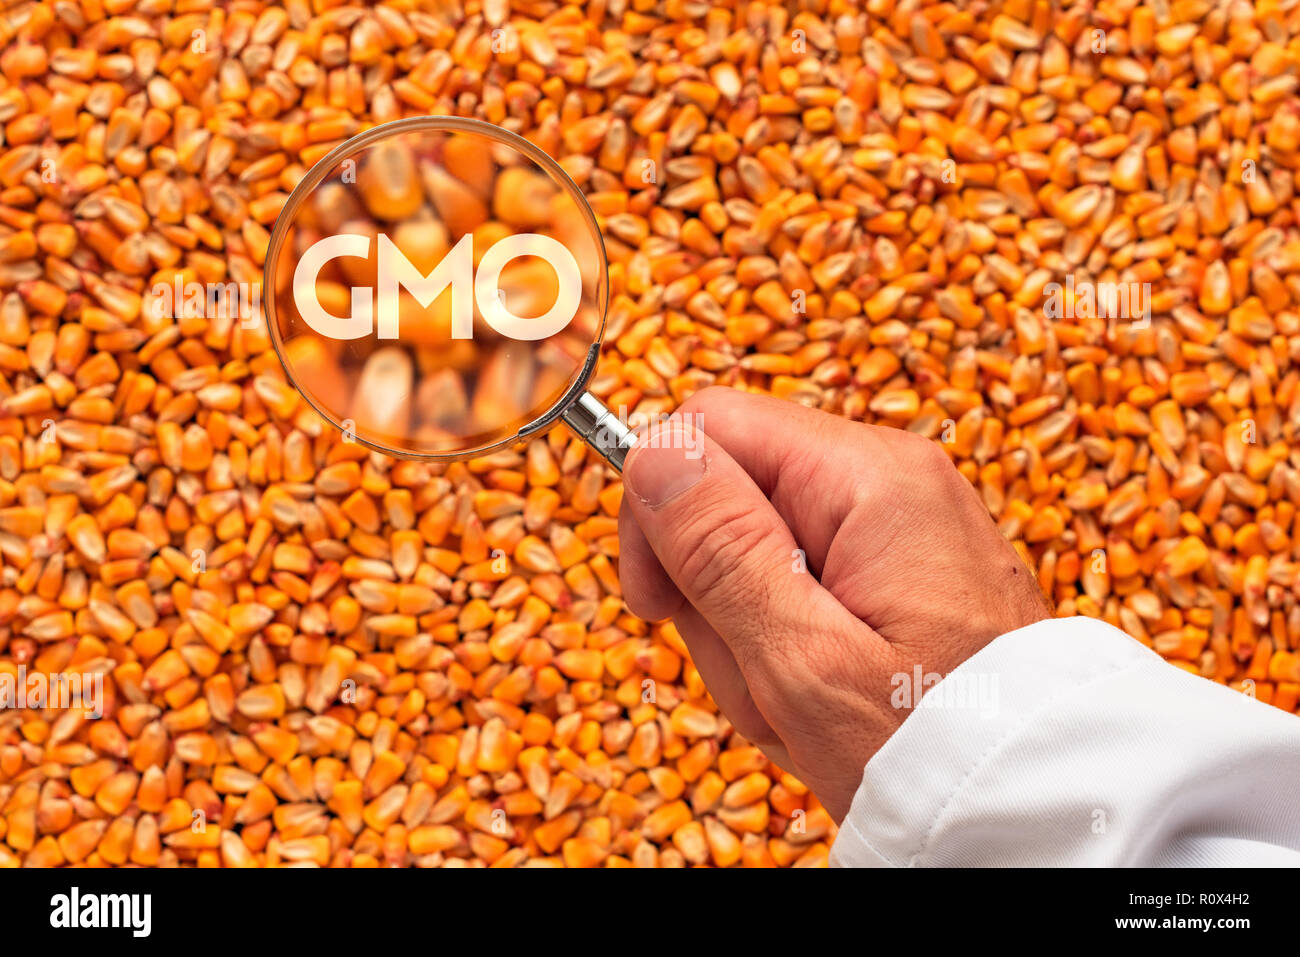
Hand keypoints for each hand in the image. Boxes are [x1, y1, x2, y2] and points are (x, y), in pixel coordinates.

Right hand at [617, 387, 1050, 819]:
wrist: (1034, 807)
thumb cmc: (933, 751)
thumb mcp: (803, 659)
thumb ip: (719, 549)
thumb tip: (651, 453)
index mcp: (870, 479)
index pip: (711, 427)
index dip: (658, 507)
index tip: (653, 604)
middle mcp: (888, 480)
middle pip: (731, 495)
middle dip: (717, 598)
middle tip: (765, 680)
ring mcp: (898, 525)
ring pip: (756, 553)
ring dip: (753, 642)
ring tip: (807, 709)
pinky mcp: (899, 569)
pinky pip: (801, 590)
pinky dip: (791, 653)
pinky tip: (826, 705)